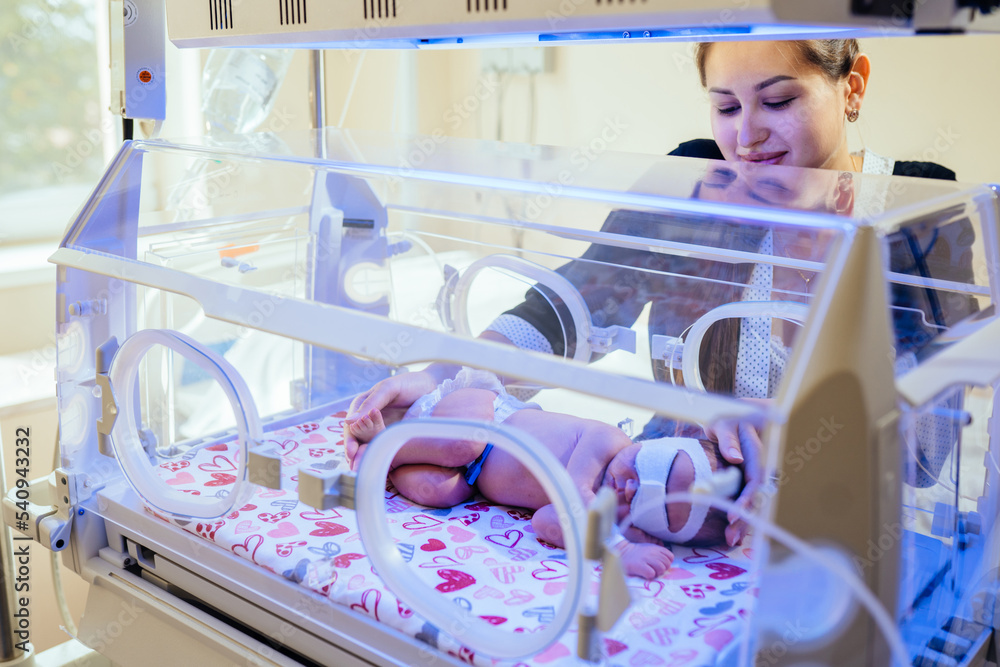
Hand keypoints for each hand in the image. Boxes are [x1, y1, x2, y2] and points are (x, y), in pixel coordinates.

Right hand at [344, 370, 439, 468]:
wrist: (432, 387)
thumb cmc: (409, 384)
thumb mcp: (389, 389)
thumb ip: (370, 403)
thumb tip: (348, 422)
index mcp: (362, 405)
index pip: (350, 426)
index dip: (349, 441)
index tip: (351, 453)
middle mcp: (367, 419)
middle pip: (356, 440)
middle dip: (354, 455)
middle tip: (355, 468)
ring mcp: (379, 429)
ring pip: (367, 447)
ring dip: (363, 459)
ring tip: (362, 471)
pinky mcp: (392, 436)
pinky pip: (383, 448)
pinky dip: (379, 457)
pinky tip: (378, 467)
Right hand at [617, 541, 673, 579]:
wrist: (622, 553)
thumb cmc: (636, 554)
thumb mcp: (649, 549)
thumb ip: (659, 554)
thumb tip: (667, 563)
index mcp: (656, 548)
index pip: (670, 556)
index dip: (667, 562)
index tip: (661, 564)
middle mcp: (652, 552)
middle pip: (667, 564)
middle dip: (662, 569)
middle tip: (654, 569)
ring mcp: (646, 559)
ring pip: (661, 569)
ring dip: (657, 573)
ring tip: (650, 572)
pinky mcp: (640, 566)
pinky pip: (651, 574)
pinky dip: (649, 576)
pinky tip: (644, 573)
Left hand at [703, 399, 767, 546]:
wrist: (746, 419)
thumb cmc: (731, 421)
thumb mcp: (725, 423)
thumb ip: (729, 438)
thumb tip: (736, 459)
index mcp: (758, 451)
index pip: (754, 479)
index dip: (746, 499)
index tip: (733, 515)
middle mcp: (763, 465)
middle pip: (758, 496)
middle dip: (746, 517)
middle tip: (732, 536)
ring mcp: (762, 474)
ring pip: (757, 501)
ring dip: (746, 521)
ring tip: (732, 539)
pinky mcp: (755, 481)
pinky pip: (753, 500)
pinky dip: (746, 516)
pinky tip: (737, 533)